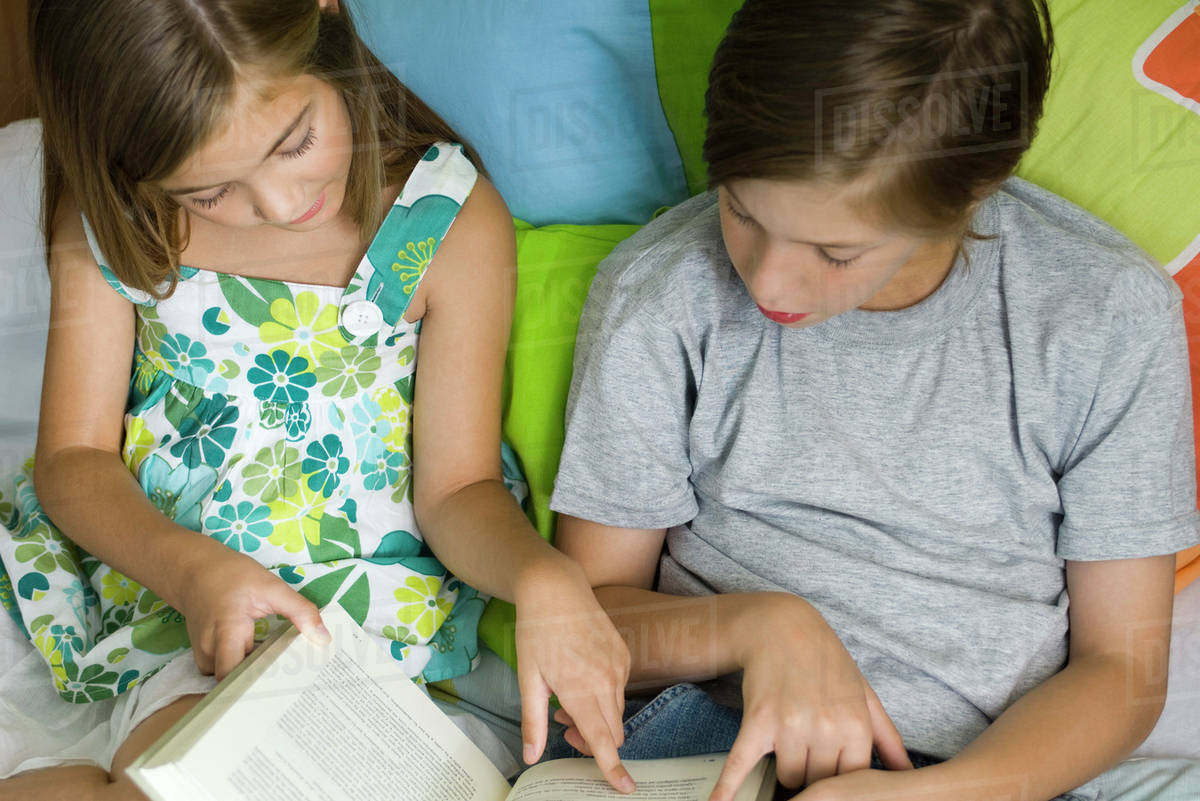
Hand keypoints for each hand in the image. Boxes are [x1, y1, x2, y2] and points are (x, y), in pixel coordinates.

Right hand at [176, 540, 328, 678]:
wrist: (193, 570)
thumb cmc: (231, 575)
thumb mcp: (271, 587)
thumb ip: (299, 611)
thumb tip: (323, 639)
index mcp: (226, 632)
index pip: (233, 677)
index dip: (256, 688)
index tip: (287, 690)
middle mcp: (210, 651)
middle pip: (236, 683)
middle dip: (263, 687)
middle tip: (296, 687)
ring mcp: (205, 656)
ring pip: (231, 679)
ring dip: (256, 678)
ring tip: (287, 677)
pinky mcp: (208, 657)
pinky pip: (228, 670)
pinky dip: (247, 669)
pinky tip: (269, 665)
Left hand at [514, 557, 634, 793]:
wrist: (556, 588)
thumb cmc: (537, 632)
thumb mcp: (528, 678)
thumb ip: (533, 721)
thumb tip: (531, 756)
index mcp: (581, 689)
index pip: (603, 740)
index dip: (613, 768)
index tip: (625, 788)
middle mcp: (607, 680)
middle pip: (613, 731)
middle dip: (593, 741)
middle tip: (561, 724)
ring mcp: (619, 666)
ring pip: (616, 711)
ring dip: (597, 718)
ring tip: (565, 699)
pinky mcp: (624, 655)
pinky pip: (619, 690)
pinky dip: (603, 697)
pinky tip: (580, 680)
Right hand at [709, 594, 911, 800]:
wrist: (782, 626)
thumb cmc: (826, 661)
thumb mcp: (864, 694)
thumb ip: (887, 738)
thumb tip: (908, 773)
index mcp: (855, 725)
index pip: (851, 781)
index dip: (841, 778)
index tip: (834, 770)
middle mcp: (825, 728)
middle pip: (818, 781)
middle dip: (813, 771)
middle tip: (810, 748)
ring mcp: (790, 726)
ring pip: (788, 776)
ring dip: (786, 766)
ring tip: (788, 742)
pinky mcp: (758, 721)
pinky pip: (742, 764)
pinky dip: (727, 788)